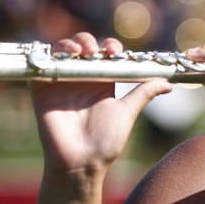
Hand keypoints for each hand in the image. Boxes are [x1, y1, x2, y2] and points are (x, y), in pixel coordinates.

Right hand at [30, 33, 170, 177]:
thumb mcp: (128, 112)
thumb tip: (168, 82)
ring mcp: (61, 83)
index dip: (111, 47)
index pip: (105, 53)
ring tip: (76, 51)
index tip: (116, 53)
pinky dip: (37, 53)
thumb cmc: (106, 140)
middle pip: (82, 47)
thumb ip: (144, 93)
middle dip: (87, 41)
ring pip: (61, 52)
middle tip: (93, 51)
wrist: (81, 162)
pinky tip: (41, 46)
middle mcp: (82, 79)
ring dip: (67, 44)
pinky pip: (36, 67)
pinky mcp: (41, 91)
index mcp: (102, 81)